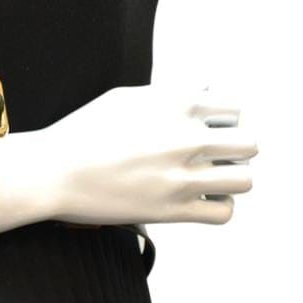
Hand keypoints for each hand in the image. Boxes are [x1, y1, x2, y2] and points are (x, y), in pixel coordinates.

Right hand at [28, 81, 256, 227]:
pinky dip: (217, 207)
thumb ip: (171, 93)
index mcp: (177, 103)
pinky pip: (224, 212)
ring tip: (208, 180)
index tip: (203, 130)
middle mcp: (186, 137)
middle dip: (234, 150)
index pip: (235, 108)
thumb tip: (206, 90)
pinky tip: (198, 200)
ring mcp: (182, 176)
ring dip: (230, 179)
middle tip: (210, 157)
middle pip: (249, 143)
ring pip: (245, 179)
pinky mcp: (173, 210)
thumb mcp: (127, 97)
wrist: (52, 171)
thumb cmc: (85, 131)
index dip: (222, 121)